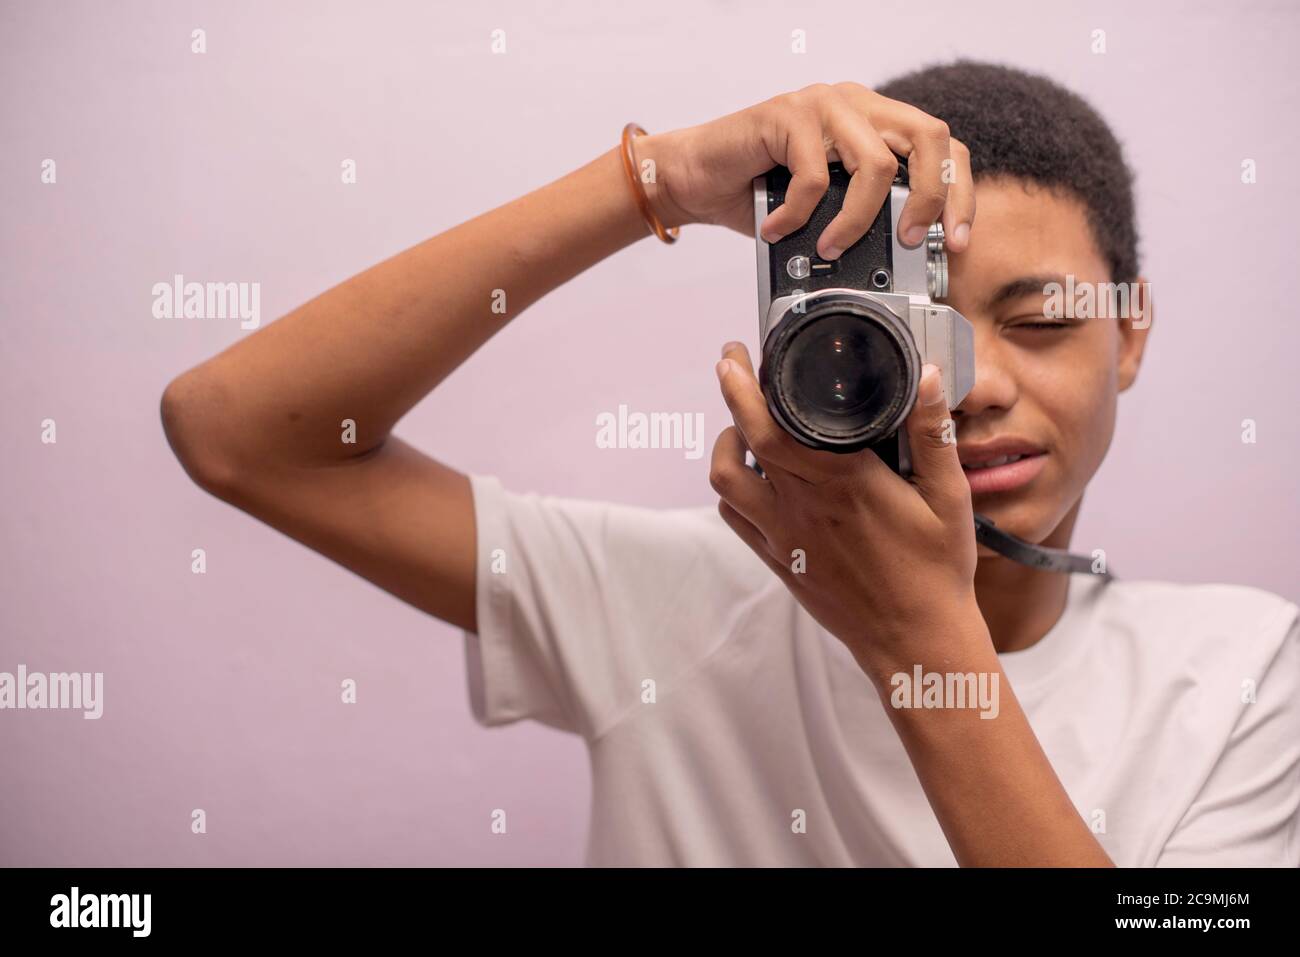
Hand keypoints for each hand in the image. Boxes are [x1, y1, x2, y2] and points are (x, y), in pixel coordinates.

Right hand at [637, 81, 973, 256]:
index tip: (954, 242)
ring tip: (830, 247)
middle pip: (929, 137)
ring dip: (858, 219)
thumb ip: (864, 217)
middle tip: (909, 240)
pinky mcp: (785, 114)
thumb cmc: (758, 195)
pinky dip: (798, 216)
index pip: (942, 147)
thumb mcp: (825, 211)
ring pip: (876, 162)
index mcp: (875, 122)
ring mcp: (823, 104)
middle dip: (930, 198)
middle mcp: (856, 104)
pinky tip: (777, 230)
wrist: (696, 178)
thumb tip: (908, 260)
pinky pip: (813, 176)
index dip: (958, 194)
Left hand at [710, 342, 987, 679]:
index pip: (773, 423)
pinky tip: (753, 477)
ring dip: (725, 446)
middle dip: (729, 396)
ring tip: (742, 426)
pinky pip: (736, 517)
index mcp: (841, 481)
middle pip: (741, 441)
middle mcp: (802, 506)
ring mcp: (784, 537)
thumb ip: (932, 433)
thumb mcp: (949, 497)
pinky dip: (732, 489)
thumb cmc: (936, 572)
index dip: (744, 386)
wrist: (916, 643)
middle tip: (731, 367)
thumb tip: (924, 377)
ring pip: (726, 481)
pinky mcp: (779, 561)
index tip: (737, 357)